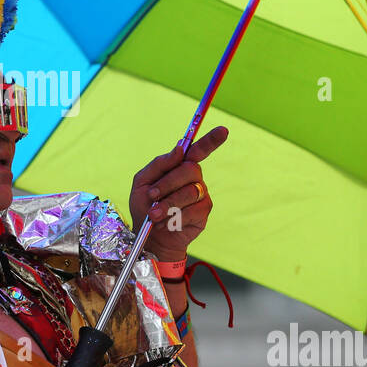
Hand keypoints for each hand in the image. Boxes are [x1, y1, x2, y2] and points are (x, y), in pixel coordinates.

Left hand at [129, 126, 227, 260]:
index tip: (224, 130)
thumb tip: (179, 150)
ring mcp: (201, 195)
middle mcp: (194, 178)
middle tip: (152, 196)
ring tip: (154, 215)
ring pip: (189, 192)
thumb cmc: (145, 206)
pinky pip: (193, 210)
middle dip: (168, 183)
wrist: (149, 236)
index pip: (198, 150)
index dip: (211, 140)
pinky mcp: (203, 213)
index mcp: (180, 166)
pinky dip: (175, 218)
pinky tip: (165, 223)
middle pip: (190, 169)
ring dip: (168, 204)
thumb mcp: (142, 182)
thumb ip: (159, 164)